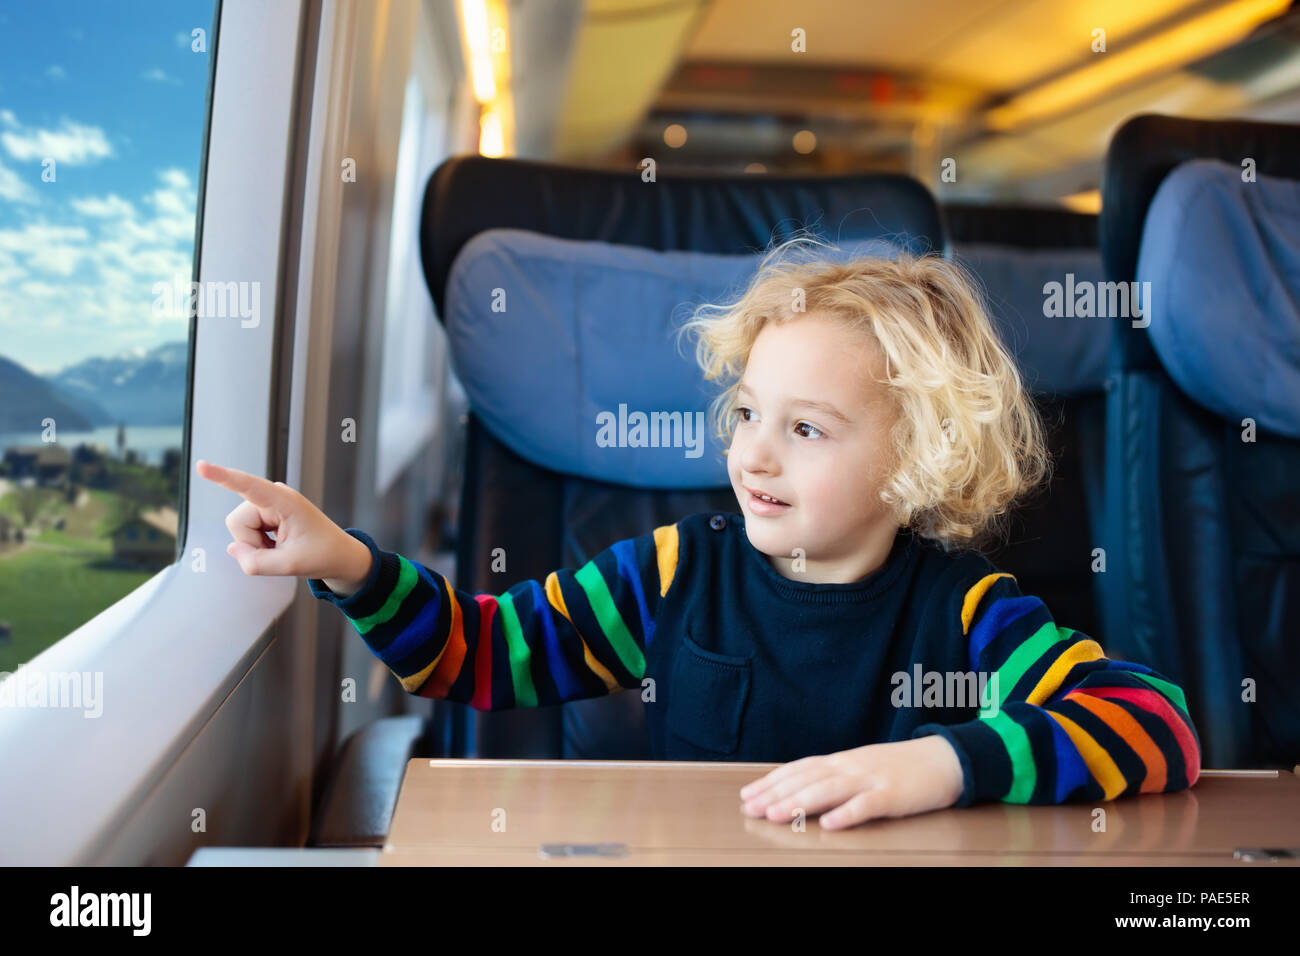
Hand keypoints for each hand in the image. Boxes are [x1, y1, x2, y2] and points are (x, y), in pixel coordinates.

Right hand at [194, 459, 370, 587]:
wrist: (339, 555)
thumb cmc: (323, 554)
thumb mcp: (290, 566)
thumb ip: (256, 562)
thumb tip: (233, 549)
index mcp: (285, 502)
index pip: (248, 486)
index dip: (222, 476)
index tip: (201, 466)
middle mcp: (274, 497)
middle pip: (237, 522)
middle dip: (251, 543)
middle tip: (279, 551)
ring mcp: (269, 504)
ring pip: (239, 529)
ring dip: (256, 545)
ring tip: (281, 547)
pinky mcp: (266, 512)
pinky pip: (246, 532)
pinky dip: (258, 544)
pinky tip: (278, 545)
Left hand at [737, 735, 964, 829]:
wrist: (944, 759)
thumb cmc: (900, 767)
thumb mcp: (862, 767)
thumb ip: (835, 777)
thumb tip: (801, 790)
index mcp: (842, 761)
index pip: (800, 769)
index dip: (773, 781)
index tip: (748, 795)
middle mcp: (851, 767)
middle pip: (808, 779)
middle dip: (776, 794)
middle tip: (751, 808)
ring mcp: (871, 779)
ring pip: (830, 790)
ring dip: (801, 802)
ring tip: (777, 815)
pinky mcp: (893, 795)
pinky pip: (867, 805)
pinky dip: (847, 814)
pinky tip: (830, 825)